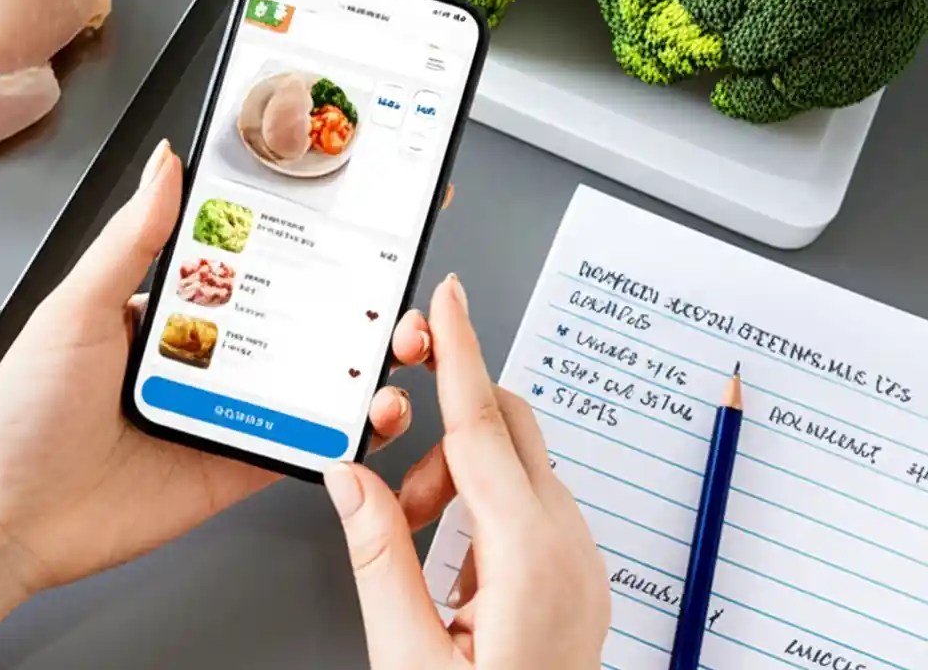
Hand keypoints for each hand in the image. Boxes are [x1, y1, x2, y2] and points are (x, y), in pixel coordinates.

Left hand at [0, 139, 434, 593]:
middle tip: (389, 277)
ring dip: (355, 364)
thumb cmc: (23, 415)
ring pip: (306, 381)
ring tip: (392, 344)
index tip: (340, 210)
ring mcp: (221, 412)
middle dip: (345, 298)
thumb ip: (129, 240)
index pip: (241, 262)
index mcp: (163, 312)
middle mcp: (198, 359)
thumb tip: (166, 164)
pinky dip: (338, 436)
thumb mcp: (74, 310)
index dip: (291, 237)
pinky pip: (298, 447)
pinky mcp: (233, 467)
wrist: (7, 520)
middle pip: (287, 319)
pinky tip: (364, 417)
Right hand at [323, 275, 610, 667]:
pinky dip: (480, 504)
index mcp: (530, 560)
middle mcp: (570, 549)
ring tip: (412, 537)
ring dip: (456, 476)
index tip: (449, 296)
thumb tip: (347, 475)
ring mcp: (583, 561)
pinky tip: (447, 555)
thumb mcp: (407, 655)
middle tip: (390, 470)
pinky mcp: (577, 573)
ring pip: (515, 465)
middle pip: (507, 431)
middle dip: (444, 429)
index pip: (485, 429)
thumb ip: (377, 556)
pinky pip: (528, 502)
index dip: (460, 354)